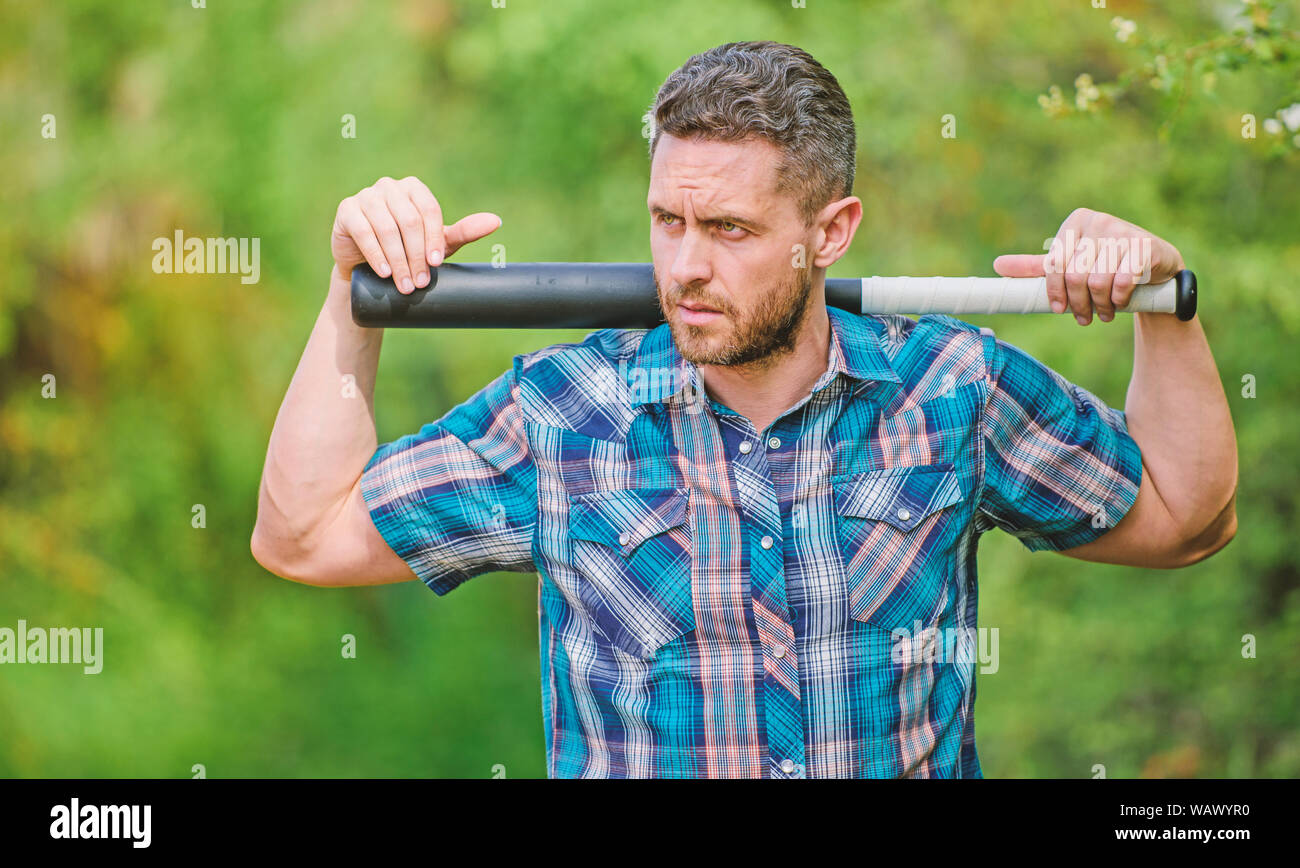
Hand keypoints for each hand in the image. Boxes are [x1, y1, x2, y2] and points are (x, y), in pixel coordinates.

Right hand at [330, 176, 502, 292]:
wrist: (367, 267)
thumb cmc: (408, 250)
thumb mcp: (437, 243)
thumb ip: (464, 231)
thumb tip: (496, 221)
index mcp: (414, 188)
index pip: (428, 210)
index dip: (433, 239)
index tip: (436, 264)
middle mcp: (389, 187)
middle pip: (409, 220)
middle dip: (416, 255)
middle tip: (419, 283)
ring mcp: (366, 196)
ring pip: (387, 228)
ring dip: (398, 260)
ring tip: (404, 285)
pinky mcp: (347, 210)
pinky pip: (363, 231)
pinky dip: (376, 254)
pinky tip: (385, 272)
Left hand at [992, 207, 1184, 324]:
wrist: (1156, 266)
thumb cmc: (1106, 265)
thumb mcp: (1070, 264)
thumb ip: (1037, 267)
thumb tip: (998, 265)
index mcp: (1076, 222)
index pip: (1054, 263)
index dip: (1055, 292)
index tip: (1059, 310)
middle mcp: (1099, 221)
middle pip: (1075, 275)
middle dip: (1079, 303)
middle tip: (1085, 318)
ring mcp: (1123, 232)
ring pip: (1097, 280)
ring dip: (1100, 305)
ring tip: (1104, 314)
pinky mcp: (1145, 246)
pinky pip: (1123, 280)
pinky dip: (1119, 298)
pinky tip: (1120, 303)